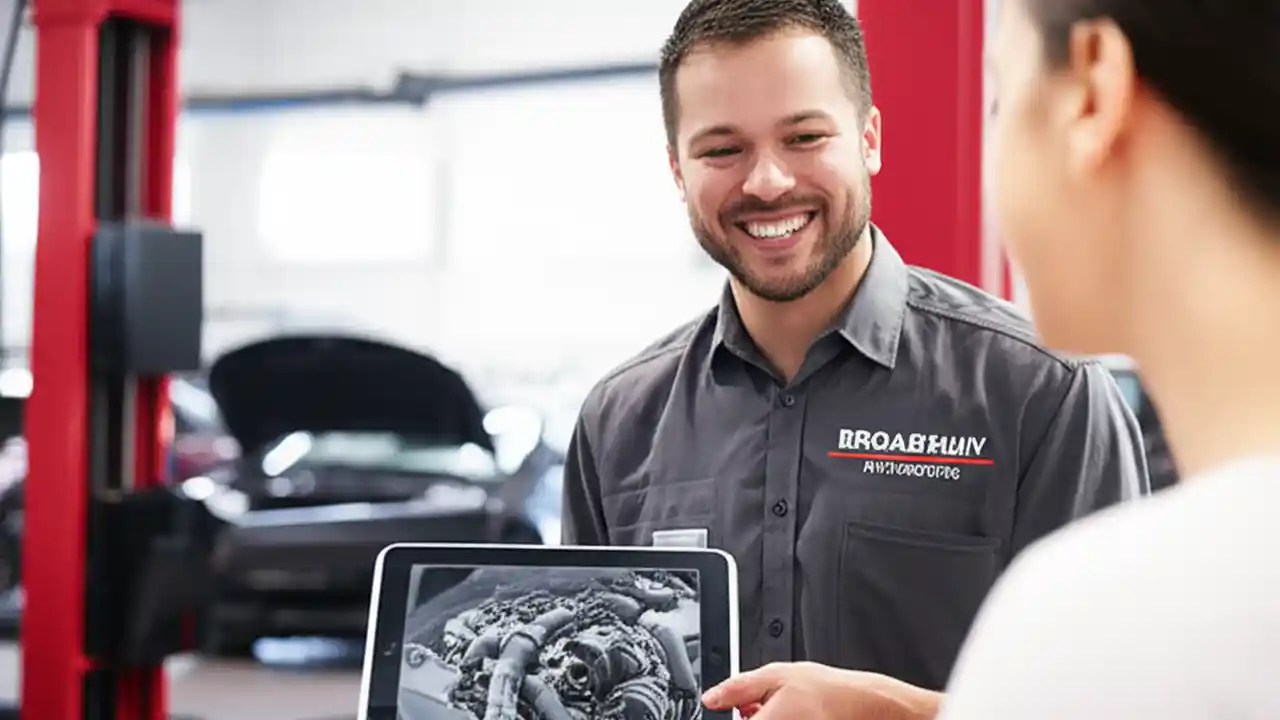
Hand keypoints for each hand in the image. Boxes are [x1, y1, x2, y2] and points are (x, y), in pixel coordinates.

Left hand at [702, 662, 941, 719]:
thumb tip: (711, 699)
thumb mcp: (776, 675)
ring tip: (782, 709)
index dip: (734, 714)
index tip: (743, 706)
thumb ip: (738, 688)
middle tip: (760, 705)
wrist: (861, 702)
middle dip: (749, 717)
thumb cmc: (825, 689)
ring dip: (764, 719)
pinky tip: (790, 716)